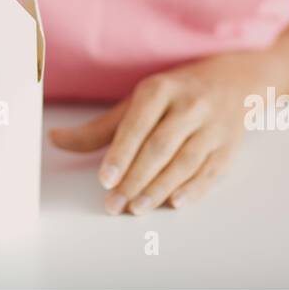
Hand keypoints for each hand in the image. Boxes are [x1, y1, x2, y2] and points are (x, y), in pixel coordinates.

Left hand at [48, 54, 255, 213]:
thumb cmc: (175, 95)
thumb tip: (55, 140)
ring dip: (160, 188)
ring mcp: (213, 126)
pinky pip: (211, 171)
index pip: (137, 124)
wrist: (233, 81)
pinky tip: (174, 203)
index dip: (121, 153)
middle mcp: (189, 105)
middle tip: (115, 204)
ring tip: (137, 208)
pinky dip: (193, 189)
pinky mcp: (229, 146)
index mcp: (161, 89)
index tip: (106, 179)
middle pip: (160, 147)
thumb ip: (100, 127)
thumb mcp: (138, 102)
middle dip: (136, 179)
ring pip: (185, 161)